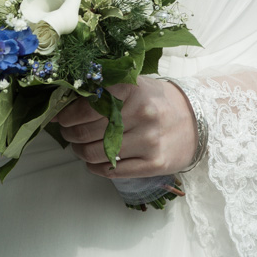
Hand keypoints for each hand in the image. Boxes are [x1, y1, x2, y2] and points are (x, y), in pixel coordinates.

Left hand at [56, 77, 197, 177]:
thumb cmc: (156, 100)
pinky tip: (95, 161)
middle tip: (68, 133)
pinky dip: (96, 168)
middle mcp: (140, 114)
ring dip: (81, 152)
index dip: (66, 115)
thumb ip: (104, 91)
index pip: (85, 107)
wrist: (196, 118)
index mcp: (131, 90)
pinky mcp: (155, 164)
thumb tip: (65, 104)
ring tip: (80, 147)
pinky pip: (113, 171)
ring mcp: (148, 141)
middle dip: (70, 135)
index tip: (61, 118)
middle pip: (86, 132)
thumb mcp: (133, 85)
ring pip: (97, 154)